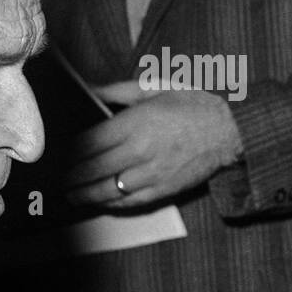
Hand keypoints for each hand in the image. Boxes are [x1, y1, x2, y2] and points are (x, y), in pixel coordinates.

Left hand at [65, 80, 242, 209]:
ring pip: (109, 189)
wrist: (232, 130)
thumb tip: (89, 89)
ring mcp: (153, 173)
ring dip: (86, 195)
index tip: (60, 156)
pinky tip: (101, 202)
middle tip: (59, 180)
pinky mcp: (166, 188)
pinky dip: (113, 203)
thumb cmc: (194, 105)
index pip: (89, 142)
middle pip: (93, 169)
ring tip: (72, 196)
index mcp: (135, 123)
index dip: (70, 152)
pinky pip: (132, 201)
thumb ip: (118, 91)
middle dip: (72, 176)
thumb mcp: (155, 87)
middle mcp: (140, 151)